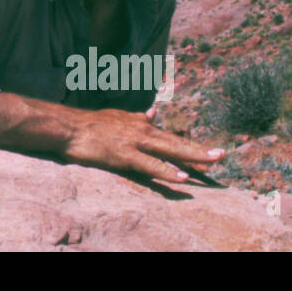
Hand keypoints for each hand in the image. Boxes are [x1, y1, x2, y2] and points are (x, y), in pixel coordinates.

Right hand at [59, 106, 224, 182]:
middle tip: (222, 154)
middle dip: (200, 149)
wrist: (68, 126)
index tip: (208, 150)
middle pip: (176, 142)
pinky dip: (167, 171)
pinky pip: (150, 165)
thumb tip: (153, 112)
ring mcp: (134, 142)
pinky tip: (182, 177)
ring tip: (213, 160)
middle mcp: (142, 131)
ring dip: (193, 155)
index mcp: (140, 124)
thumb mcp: (117, 117)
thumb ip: (137, 117)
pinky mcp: (124, 155)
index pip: (169, 136)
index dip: (189, 144)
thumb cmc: (89, 124)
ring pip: (169, 150)